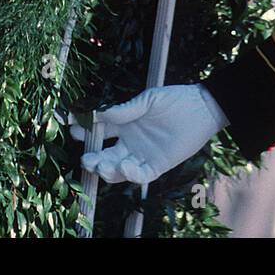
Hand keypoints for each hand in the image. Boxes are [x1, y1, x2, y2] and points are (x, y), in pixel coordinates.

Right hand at [71, 84, 228, 183]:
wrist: (202, 109)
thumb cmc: (174, 100)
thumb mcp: (148, 101)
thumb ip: (126, 110)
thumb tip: (101, 115)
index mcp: (124, 124)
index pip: (99, 130)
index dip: (85, 131)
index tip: (72, 129)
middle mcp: (129, 142)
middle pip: (104, 155)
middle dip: (93, 159)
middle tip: (86, 158)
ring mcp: (142, 155)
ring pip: (118, 169)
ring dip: (107, 169)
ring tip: (102, 165)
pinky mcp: (157, 165)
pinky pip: (140, 174)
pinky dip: (131, 173)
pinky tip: (126, 165)